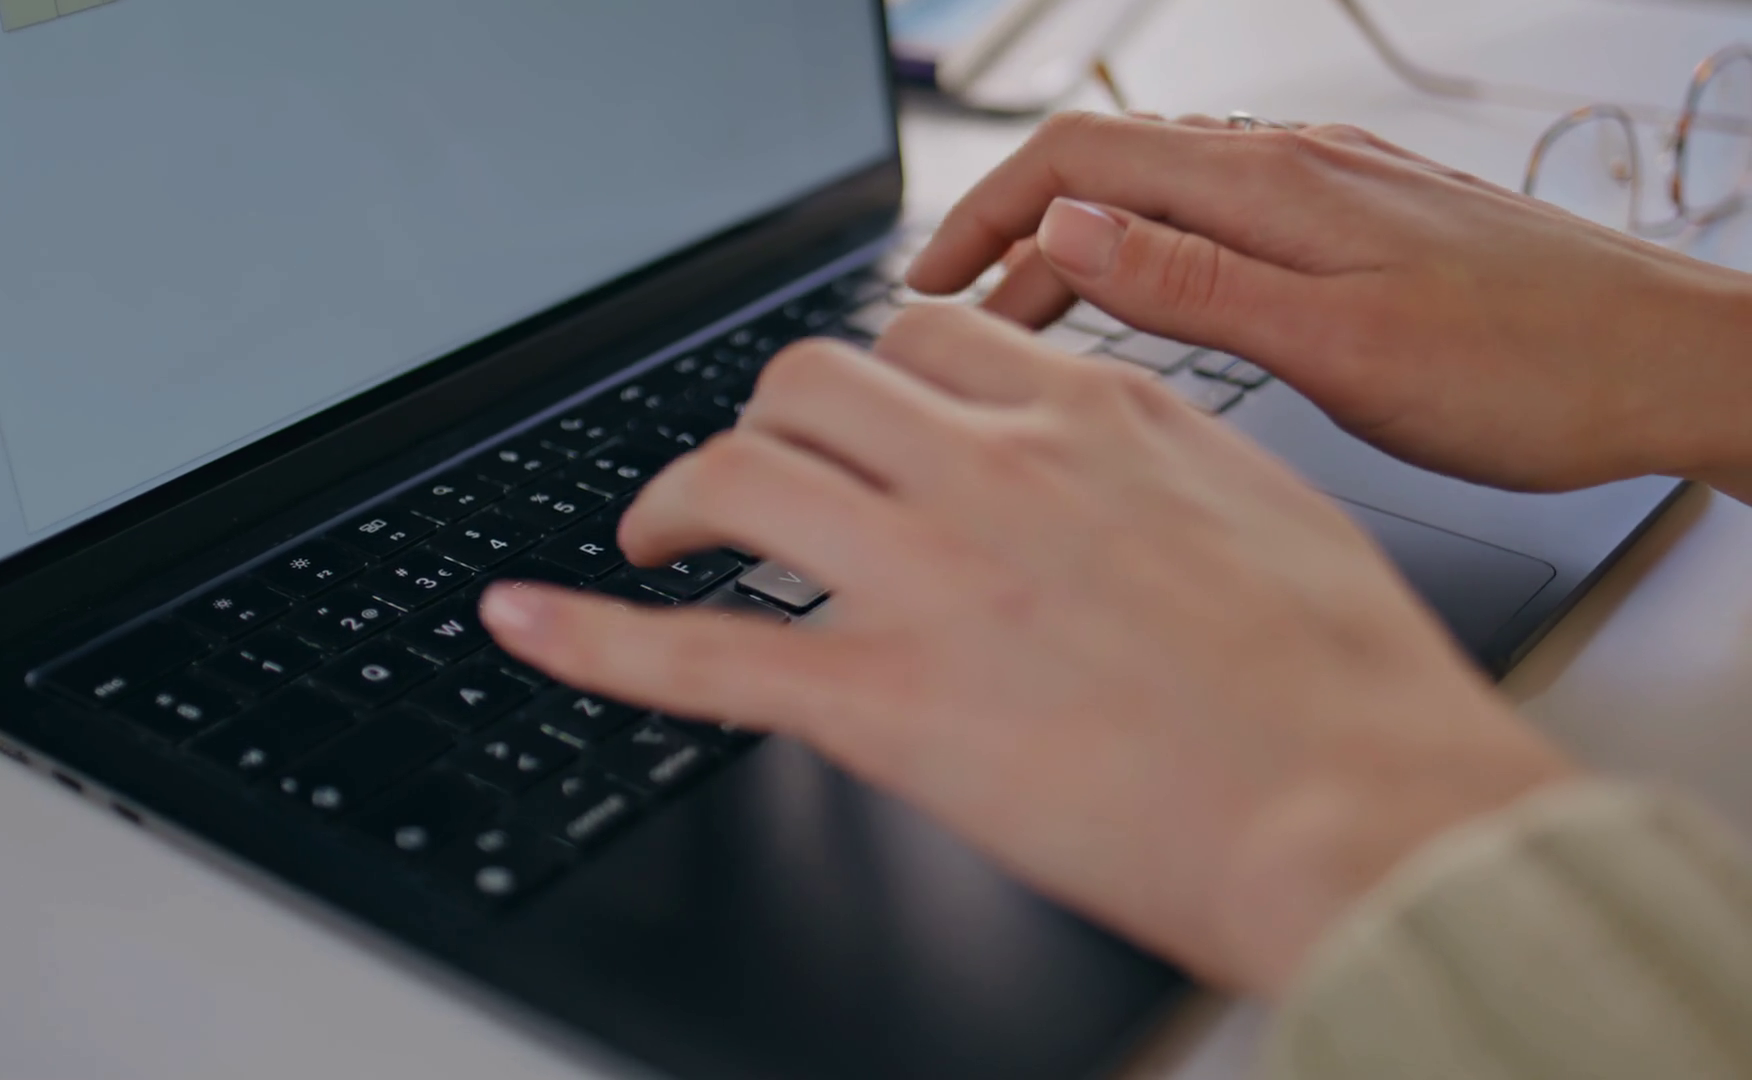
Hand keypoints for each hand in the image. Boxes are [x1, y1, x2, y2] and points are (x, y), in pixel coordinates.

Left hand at [481, 306, 1576, 995]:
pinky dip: (595, 635)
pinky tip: (528, 620)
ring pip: (745, 471)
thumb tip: (1112, 464)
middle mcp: (997, 470)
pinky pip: (704, 655)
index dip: (865, 374)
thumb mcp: (1268, 511)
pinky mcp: (888, 705)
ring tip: (659, 536)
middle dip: (763, 418)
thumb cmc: (1351, 688)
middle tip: (746, 476)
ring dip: (678, 496)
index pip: (926, 338)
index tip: (847, 412)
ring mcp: (932, 581)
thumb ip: (1161, 466)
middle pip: (812, 379)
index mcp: (1095, 419)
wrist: (1374, 811)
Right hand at [910, 112, 1751, 498]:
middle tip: (957, 330)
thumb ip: (1194, 284)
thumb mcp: (1340, 347)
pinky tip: (1151, 322)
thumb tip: (1066, 229)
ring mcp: (1330, 192)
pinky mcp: (1360, 227)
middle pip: (1107, 173)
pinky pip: (1219, 224)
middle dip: (1010, 241)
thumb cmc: (1533, 371)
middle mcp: (1295, 168)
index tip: (923, 286)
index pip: (1077, 160)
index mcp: (1273, 185)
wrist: (1676, 364)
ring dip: (1076, 259)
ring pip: (1160, 201)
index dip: (981, 216)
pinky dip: (1149, 265)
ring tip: (1030, 340)